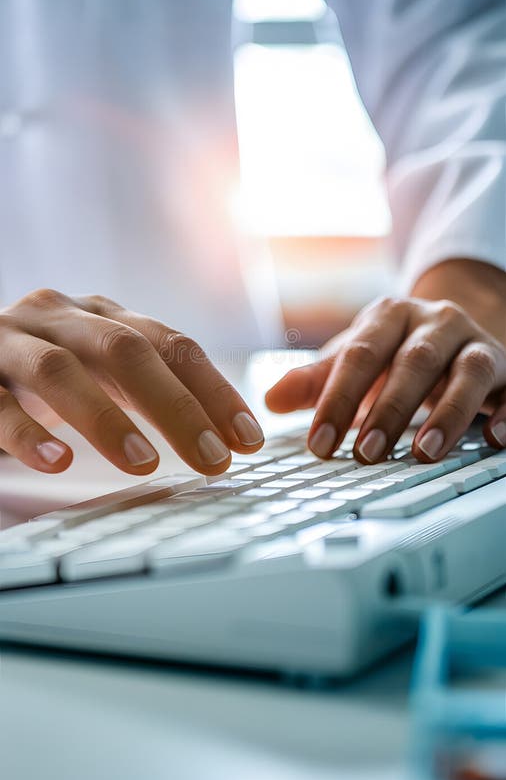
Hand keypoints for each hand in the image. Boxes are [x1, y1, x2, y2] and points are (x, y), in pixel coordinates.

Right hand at [0, 289, 262, 474]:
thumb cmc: (44, 373)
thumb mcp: (100, 369)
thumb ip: (150, 388)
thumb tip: (228, 434)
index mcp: (102, 315)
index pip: (171, 343)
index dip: (214, 389)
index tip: (249, 438)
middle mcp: (59, 316)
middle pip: (125, 350)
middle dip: (175, 405)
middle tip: (212, 458)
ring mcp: (10, 340)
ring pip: (59, 371)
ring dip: (106, 418)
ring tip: (144, 464)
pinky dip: (28, 434)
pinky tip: (59, 463)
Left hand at [266, 297, 505, 463]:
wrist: (453, 334)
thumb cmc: (395, 354)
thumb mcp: (355, 361)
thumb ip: (317, 381)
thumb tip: (271, 399)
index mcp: (390, 316)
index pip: (360, 355)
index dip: (338, 400)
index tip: (320, 444)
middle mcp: (437, 322)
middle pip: (413, 361)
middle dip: (389, 409)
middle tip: (366, 454)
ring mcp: (476, 343)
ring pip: (468, 372)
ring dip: (447, 414)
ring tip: (424, 454)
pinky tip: (491, 440)